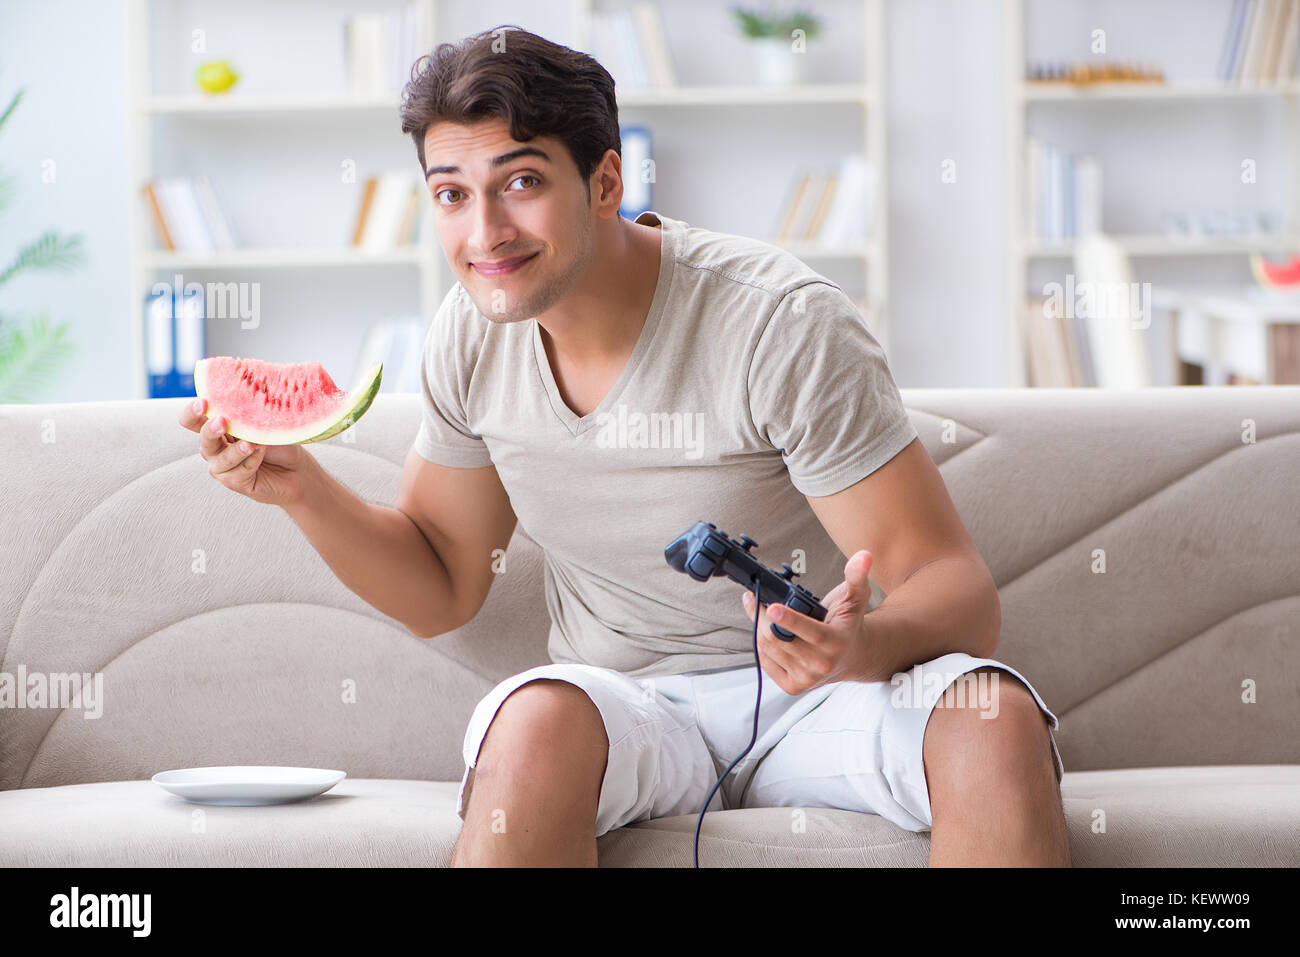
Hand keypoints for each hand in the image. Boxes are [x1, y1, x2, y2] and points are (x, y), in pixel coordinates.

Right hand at [178, 397, 308, 506]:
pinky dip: (250, 462)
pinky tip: (260, 454)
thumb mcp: (264, 426)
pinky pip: (236, 473)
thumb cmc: (278, 444)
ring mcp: (222, 466)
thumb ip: (249, 418)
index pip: (193, 420)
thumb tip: (243, 406)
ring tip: (250, 444)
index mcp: (217, 429)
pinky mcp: (234, 482)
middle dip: (210, 429)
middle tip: (222, 422)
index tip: (203, 402)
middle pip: (203, 439)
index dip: (193, 412)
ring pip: (219, 459)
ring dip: (235, 450)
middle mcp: (215, 448)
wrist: (296, 470)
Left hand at [741, 550, 878, 694]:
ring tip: (759, 611)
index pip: (810, 632)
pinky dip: (761, 644)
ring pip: (768, 648)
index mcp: (836, 643)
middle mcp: (821, 665)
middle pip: (779, 637)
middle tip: (755, 599)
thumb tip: (863, 556)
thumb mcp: (855, 597)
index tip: (771, 607)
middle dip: (762, 616)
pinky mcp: (793, 686)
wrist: (852, 657)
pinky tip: (766, 631)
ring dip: (758, 627)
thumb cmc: (848, 623)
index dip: (789, 619)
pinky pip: (765, 661)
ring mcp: (806, 678)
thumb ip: (856, 576)